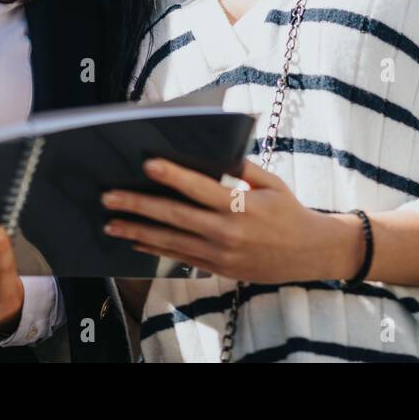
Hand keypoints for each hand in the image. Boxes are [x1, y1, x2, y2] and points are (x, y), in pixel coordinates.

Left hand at [101, 158, 362, 283]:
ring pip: (171, 242)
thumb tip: (210, 151)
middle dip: (139, 206)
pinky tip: (135, 240)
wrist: (309, 254)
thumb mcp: (271, 183)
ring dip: (137, 231)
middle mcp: (227, 232)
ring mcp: (221, 254)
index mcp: (241, 206)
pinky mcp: (218, 268)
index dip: (173, 176)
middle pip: (175, 217)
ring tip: (110, 224)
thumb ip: (241, 167)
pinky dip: (155, 248)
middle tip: (109, 197)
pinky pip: (180, 258)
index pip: (200, 188)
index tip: (147, 163)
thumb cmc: (289, 211)